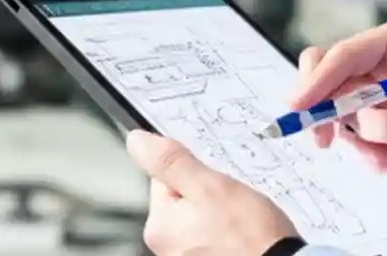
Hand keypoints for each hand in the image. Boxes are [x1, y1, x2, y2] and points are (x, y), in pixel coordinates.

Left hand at [126, 130, 297, 254]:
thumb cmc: (249, 235)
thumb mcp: (209, 186)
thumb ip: (171, 163)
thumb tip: (137, 141)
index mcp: (159, 227)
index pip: (166, 178)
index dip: (194, 173)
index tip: (214, 182)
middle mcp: (166, 248)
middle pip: (183, 199)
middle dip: (208, 194)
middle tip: (232, 202)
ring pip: (201, 217)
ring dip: (220, 213)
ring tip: (241, 220)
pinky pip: (214, 236)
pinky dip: (228, 232)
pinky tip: (244, 235)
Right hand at [294, 13, 386, 223]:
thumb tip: (358, 122)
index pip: (347, 54)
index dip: (318, 81)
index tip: (299, 107)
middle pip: (329, 73)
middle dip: (326, 110)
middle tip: (322, 139)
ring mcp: (381, 86)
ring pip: (337, 108)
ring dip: (359, 143)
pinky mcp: (380, 114)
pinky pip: (352, 132)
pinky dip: (368, 154)